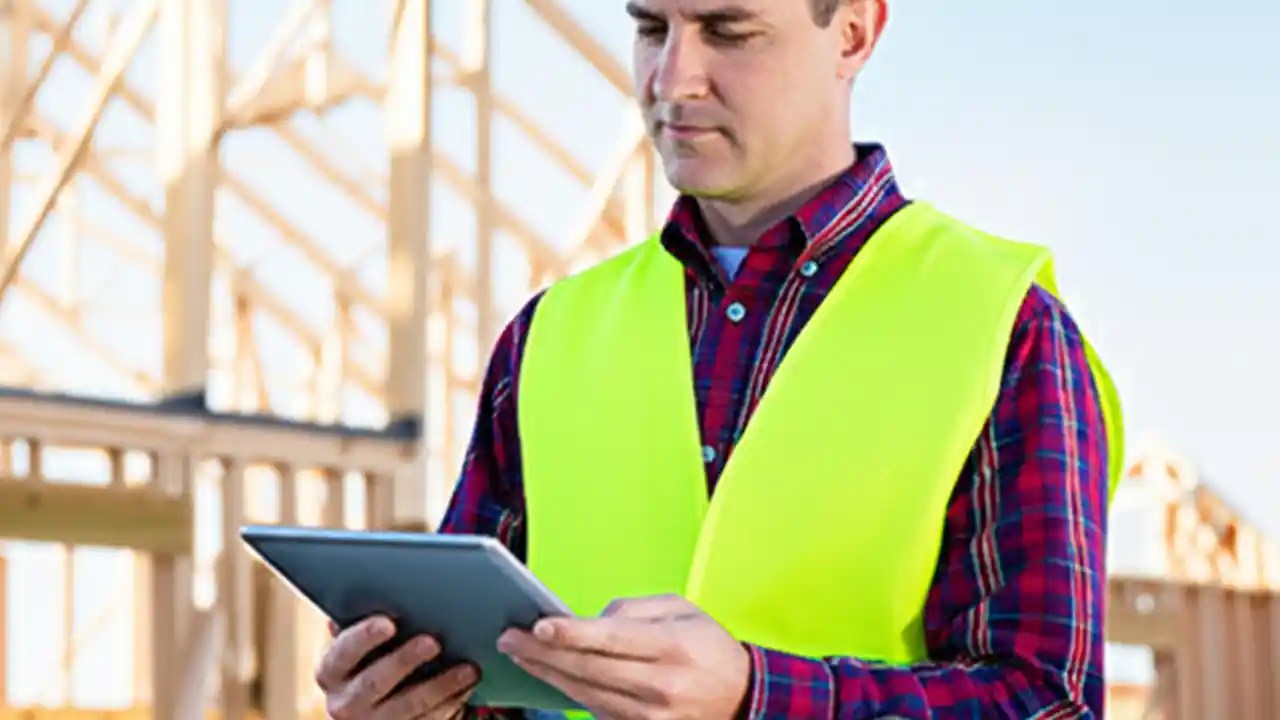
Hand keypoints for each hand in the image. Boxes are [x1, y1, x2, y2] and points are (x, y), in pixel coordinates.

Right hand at [315, 615, 480, 719]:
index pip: (342, 653)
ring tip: (467, 667)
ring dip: (440, 685)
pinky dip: (451, 701)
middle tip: (433, 641)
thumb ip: (363, 620)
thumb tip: (376, 590)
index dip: (363, 637)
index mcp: (331, 671)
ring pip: (408, 706)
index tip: (388, 623)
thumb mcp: (361, 642)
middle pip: (374, 682)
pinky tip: (468, 683)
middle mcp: (345, 702)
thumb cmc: (373, 657)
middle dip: (405, 660)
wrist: (375, 705)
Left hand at [496, 594, 750, 719]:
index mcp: (673, 647)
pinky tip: (549, 676)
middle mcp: (661, 685)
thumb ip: (635, 609)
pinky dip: (570, 693)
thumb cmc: (709, 648)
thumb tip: (590, 621)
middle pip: (589, 669)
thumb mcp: (682, 610)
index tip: (539, 624)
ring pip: (585, 694)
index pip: (612, 639)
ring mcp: (651, 716)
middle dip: (544, 653)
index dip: (572, 633)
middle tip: (510, 638)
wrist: (744, 700)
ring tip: (520, 654)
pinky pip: (596, 711)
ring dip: (548, 674)